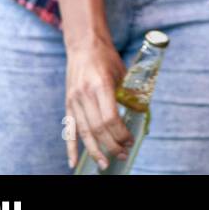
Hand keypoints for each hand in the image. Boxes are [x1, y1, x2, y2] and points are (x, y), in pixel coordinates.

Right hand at [64, 34, 130, 169]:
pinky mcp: (68, 103)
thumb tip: (140, 113)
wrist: (84, 45)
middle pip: (98, 128)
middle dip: (111, 145)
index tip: (130, 140)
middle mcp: (84, 95)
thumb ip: (129, 93)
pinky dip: (71, 147)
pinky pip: (69, 129)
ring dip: (95, 150)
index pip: (110, 118)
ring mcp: (73, 100)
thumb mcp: (123, 72)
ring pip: (84, 132)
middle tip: (122, 155)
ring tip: (104, 164)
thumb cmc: (107, 57)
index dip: (120, 133)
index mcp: (101, 86)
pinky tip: (73, 162)